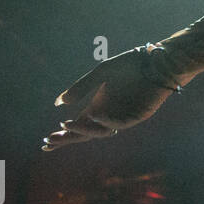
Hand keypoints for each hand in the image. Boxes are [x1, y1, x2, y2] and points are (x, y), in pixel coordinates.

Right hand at [44, 44, 176, 150]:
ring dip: (84, 129)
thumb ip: (81, 87)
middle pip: (86, 133)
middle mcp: (109, 115)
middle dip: (68, 138)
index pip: (77, 126)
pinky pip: (120, 123)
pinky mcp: (139, 115)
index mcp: (98, 106)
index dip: (63, 135)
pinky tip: (94, 116)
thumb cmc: (131, 65)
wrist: (157, 61)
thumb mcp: (102, 73)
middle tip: (50, 140)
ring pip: (101, 131)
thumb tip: (58, 103)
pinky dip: (106, 122)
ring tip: (67, 125)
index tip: (45, 142)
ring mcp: (124, 116)